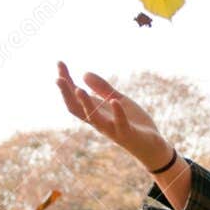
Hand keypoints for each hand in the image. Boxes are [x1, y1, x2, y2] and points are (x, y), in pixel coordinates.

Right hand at [56, 61, 171, 169]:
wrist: (152, 146)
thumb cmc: (133, 122)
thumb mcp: (117, 100)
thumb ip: (102, 89)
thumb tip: (84, 74)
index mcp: (96, 112)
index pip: (75, 97)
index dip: (66, 81)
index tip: (59, 63)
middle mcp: (99, 121)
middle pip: (77, 108)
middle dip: (66, 93)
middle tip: (58, 78)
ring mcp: (112, 128)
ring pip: (94, 118)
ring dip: (86, 104)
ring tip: (78, 89)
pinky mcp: (127, 133)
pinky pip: (120, 124)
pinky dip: (117, 113)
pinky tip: (114, 101)